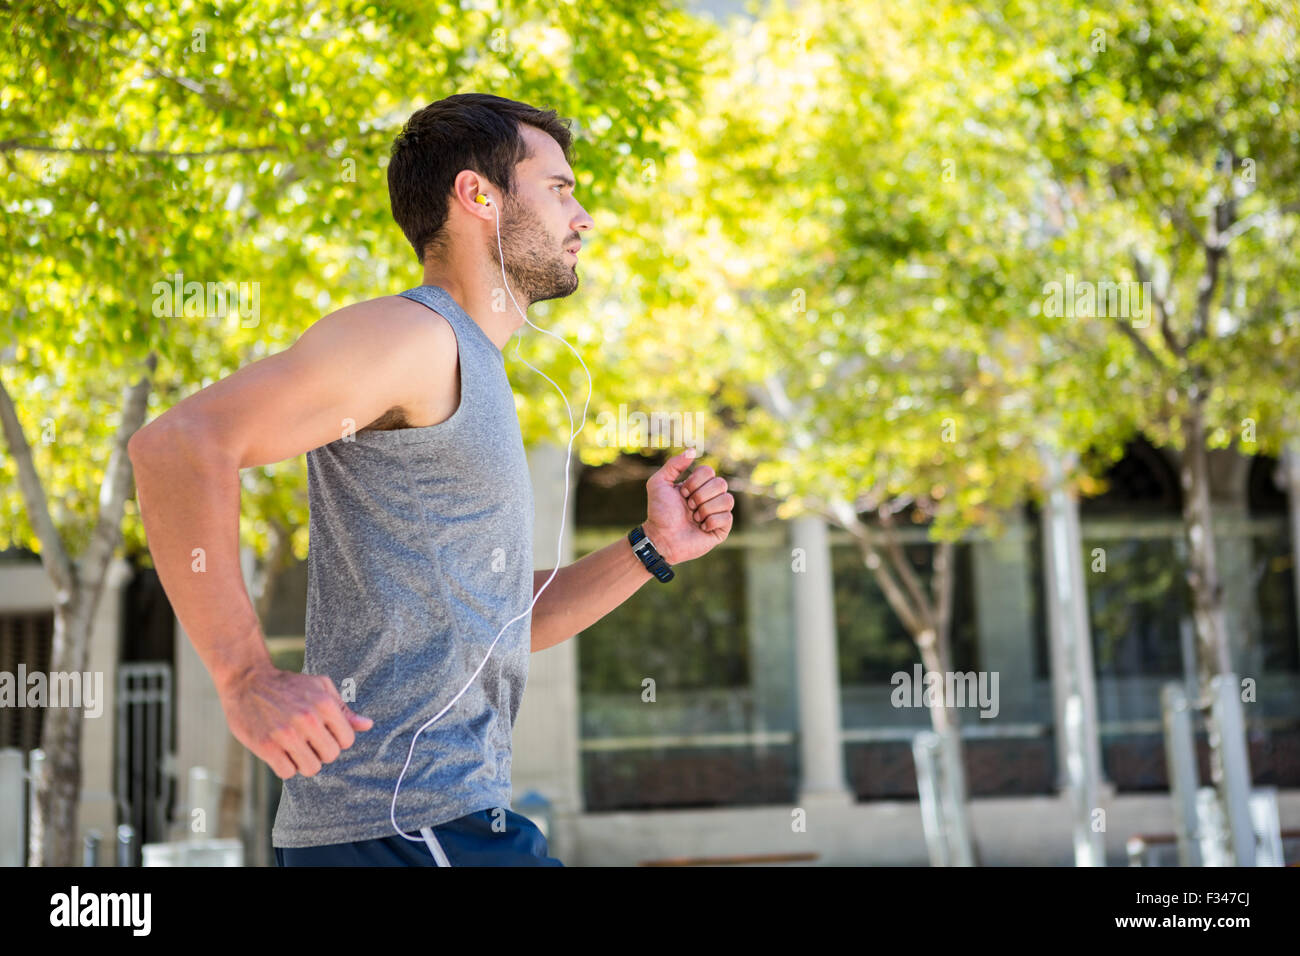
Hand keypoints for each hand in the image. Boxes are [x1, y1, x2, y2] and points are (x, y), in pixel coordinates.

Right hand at [216, 662, 372, 779]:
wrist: (247, 681)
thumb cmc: (288, 685)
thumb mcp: (320, 687)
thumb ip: (343, 708)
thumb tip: (367, 725)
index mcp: (324, 704)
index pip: (347, 740)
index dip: (337, 739)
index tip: (324, 733)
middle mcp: (307, 719)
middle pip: (330, 756)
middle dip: (321, 751)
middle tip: (308, 741)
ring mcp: (286, 734)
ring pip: (311, 768)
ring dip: (304, 762)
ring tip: (295, 748)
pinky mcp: (266, 746)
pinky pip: (287, 772)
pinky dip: (285, 766)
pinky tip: (280, 752)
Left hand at [642, 447, 733, 565]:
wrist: (660, 537)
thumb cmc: (658, 512)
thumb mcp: (659, 483)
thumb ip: (674, 464)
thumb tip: (693, 450)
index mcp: (698, 485)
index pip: (709, 471)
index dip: (694, 482)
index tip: (681, 493)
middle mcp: (710, 496)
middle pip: (721, 483)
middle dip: (700, 496)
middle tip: (688, 506)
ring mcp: (717, 512)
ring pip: (727, 499)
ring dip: (705, 509)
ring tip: (694, 518)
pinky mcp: (722, 529)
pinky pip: (727, 517)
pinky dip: (711, 522)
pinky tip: (701, 528)